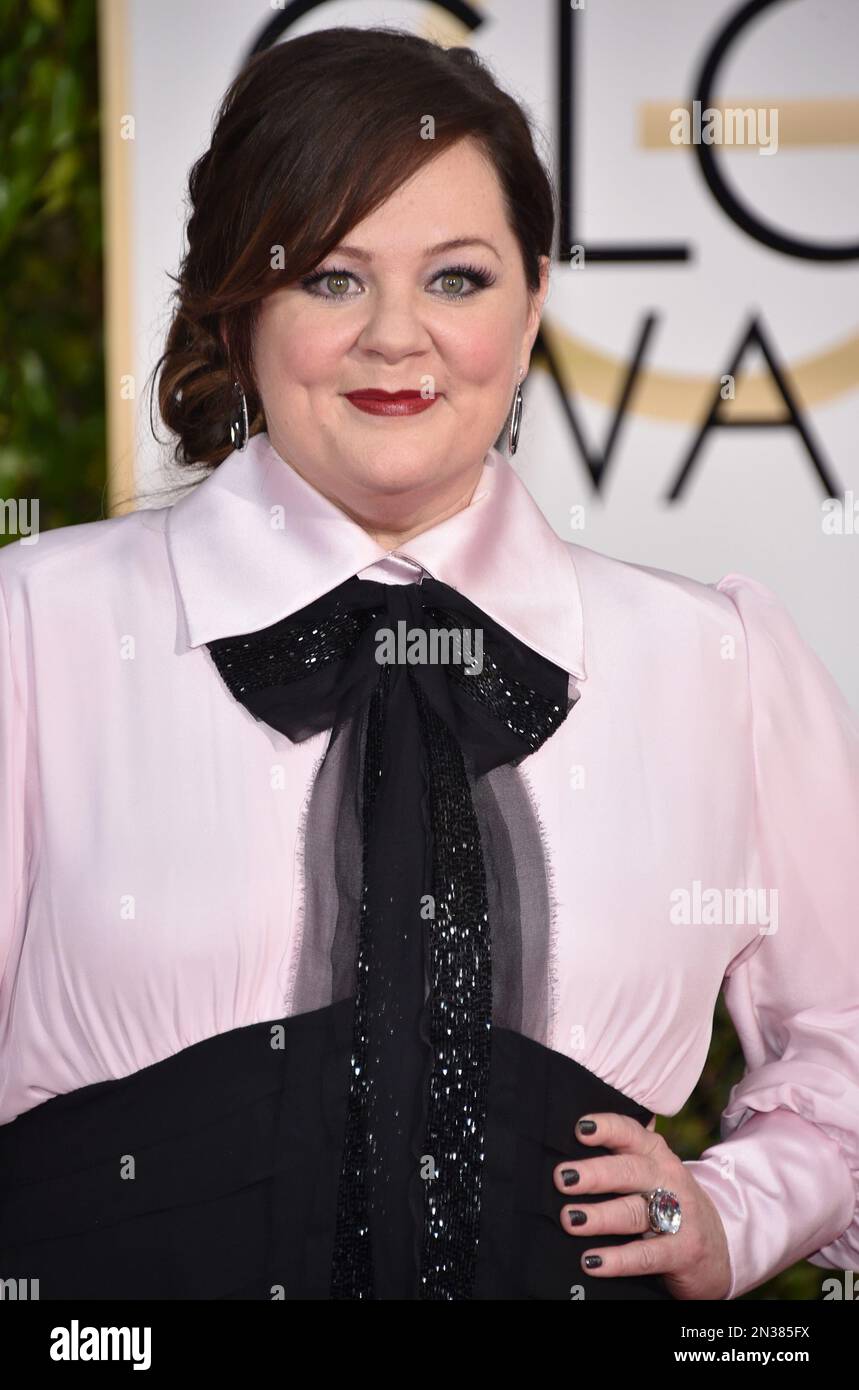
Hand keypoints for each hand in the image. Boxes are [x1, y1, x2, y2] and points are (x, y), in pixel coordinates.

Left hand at [553, 1111, 732, 1299]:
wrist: (719, 1249)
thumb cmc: (670, 1202)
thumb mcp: (654, 1172)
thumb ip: (624, 1151)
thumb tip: (579, 1130)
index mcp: (656, 1154)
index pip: (631, 1133)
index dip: (606, 1128)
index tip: (579, 1129)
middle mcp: (669, 1179)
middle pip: (629, 1172)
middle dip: (594, 1174)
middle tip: (562, 1178)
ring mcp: (681, 1215)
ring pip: (635, 1212)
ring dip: (600, 1216)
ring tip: (570, 1219)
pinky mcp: (684, 1252)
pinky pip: (646, 1255)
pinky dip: (618, 1259)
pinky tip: (591, 1261)